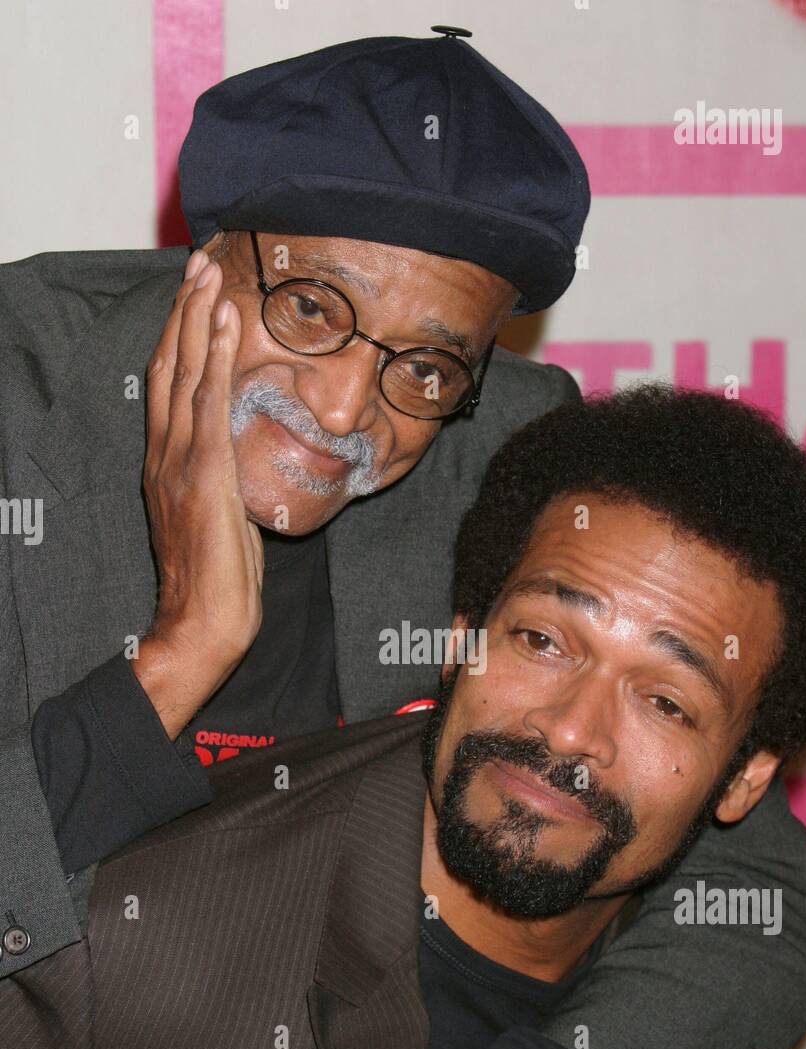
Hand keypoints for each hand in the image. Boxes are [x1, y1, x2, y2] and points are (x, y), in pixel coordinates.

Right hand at [133, 249, 264, 738]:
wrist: (202, 626)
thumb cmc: (218, 584)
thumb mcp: (220, 520)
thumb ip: (223, 482)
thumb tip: (241, 463)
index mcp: (166, 464)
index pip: (169, 387)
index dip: (180, 339)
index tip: (195, 298)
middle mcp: (165, 455)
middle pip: (169, 367)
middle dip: (184, 313)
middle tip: (198, 265)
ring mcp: (181, 463)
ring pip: (185, 374)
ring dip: (199, 319)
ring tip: (209, 274)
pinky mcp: (205, 475)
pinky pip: (210, 404)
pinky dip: (217, 357)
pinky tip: (227, 321)